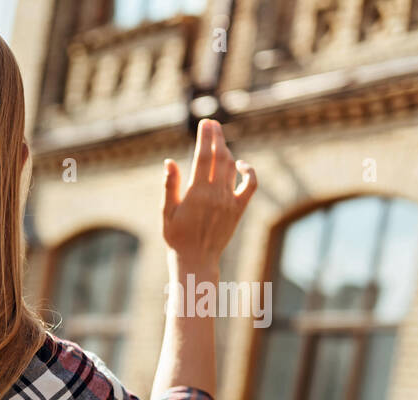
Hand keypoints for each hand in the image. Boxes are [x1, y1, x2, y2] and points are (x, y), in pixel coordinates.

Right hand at [162, 119, 257, 270]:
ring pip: (232, 167)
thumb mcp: (167, 212)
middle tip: (212, 123)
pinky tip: (241, 164)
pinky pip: (250, 184)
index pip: (204, 156)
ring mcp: (230, 200)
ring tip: (219, 141)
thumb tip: (170, 162)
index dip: (206, 137)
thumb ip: (170, 186)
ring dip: (226, 151)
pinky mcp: (239, 208)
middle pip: (220, 157)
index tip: (205, 123)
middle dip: (217, 137)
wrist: (196, 259)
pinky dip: (249, 171)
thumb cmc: (176, 237)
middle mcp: (216, 194)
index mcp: (197, 193)